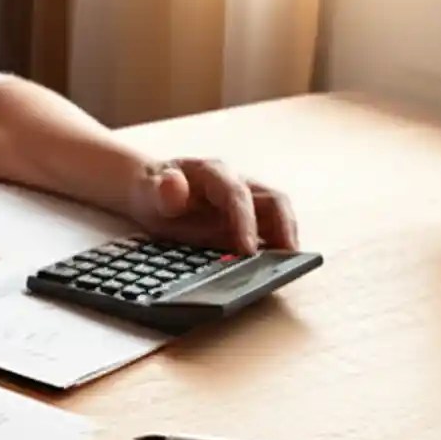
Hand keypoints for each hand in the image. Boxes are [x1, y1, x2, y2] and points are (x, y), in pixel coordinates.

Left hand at [123, 157, 298, 255]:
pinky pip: (272, 229)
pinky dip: (278, 246)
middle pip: (273, 199)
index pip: (236, 193)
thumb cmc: (153, 191)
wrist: (152, 190)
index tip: (247, 250)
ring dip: (287, 237)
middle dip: (283, 227)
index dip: (245, 221)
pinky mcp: (251, 218)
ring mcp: (248, 200)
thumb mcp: (149, 190)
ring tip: (291, 265)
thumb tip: (174, 184)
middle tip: (287, 258)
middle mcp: (237, 182)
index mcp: (213, 172)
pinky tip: (277, 267)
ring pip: (279, 214)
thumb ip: (163, 190)